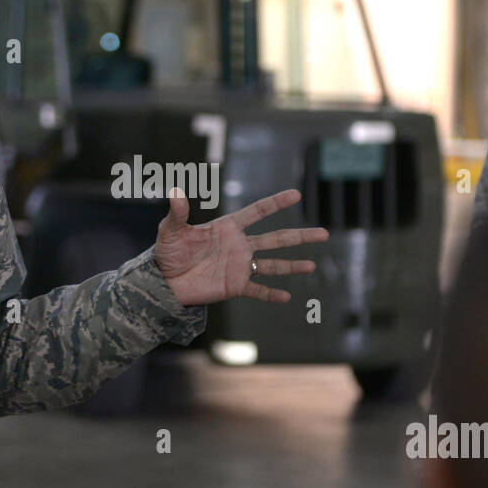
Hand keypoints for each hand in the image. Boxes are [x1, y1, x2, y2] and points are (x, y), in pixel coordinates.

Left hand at [154, 187, 327, 306]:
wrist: (164, 282)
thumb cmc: (168, 253)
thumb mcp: (171, 231)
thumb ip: (178, 213)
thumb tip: (175, 191)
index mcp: (228, 228)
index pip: (257, 212)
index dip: (276, 203)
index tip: (295, 195)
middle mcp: (239, 245)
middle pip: (275, 238)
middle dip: (299, 237)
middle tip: (323, 233)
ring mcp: (240, 266)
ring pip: (273, 264)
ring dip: (292, 265)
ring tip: (312, 265)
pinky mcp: (235, 286)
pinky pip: (258, 289)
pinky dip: (271, 293)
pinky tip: (286, 296)